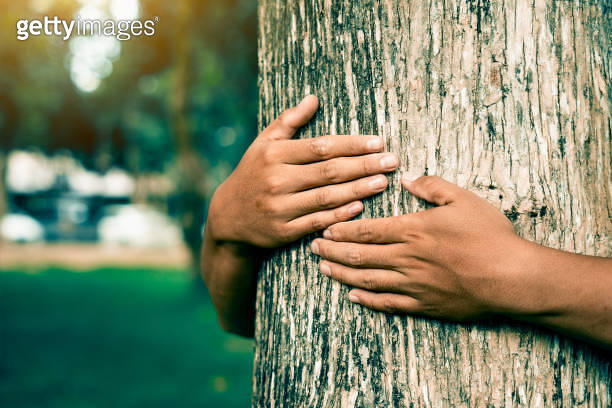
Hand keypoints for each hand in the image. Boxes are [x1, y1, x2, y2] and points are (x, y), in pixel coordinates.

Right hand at [208, 95, 398, 247]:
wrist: (227, 217)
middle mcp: (276, 180)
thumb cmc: (253, 174)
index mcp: (273, 154)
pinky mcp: (283, 231)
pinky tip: (360, 206)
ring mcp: (280, 207)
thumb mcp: (263, 144)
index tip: (378, 142)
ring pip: (327, 197)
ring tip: (383, 181)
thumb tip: (313, 98)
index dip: (352, 144)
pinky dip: (340, 214)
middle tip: (391, 161)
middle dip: (364, 165)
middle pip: (329, 171)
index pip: (321, 147)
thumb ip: (289, 121)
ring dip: (358, 189)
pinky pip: (317, 221)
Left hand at [311, 175, 532, 320]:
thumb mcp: (463, 199)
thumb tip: (407, 177)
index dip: (341, 229)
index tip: (324, 227)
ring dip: (342, 273)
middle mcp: (406, 258)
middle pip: (359, 255)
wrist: (512, 277)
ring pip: (367, 280)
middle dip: (332, 250)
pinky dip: (368, 300)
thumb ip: (432, 186)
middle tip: (313, 247)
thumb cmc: (490, 236)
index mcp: (413, 230)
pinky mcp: (424, 305)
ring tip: (324, 268)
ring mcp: (413, 285)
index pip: (366, 230)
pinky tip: (354, 296)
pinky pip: (388, 304)